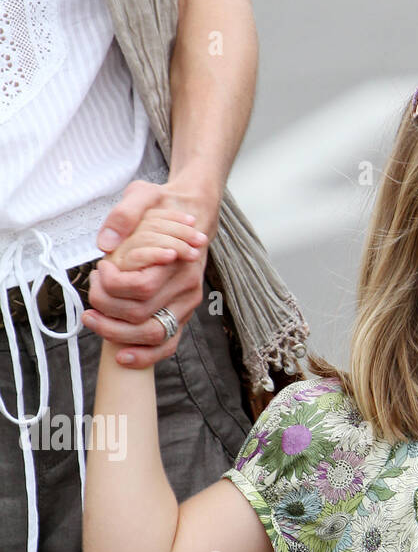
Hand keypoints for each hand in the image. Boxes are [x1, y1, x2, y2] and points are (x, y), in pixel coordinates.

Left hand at [82, 178, 218, 367]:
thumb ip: (124, 215)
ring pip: (153, 334)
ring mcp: (186, 306)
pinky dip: (145, 356)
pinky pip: (167, 346)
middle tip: (90, 294)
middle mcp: (187, 288)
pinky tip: (122, 356)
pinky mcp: (181, 317)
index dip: (113, 284)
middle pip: (142, 315)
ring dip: (118, 334)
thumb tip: (106, 244)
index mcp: (178, 262)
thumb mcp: (143, 194)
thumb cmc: (165, 207)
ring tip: (92, 320)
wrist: (194, 216)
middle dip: (106, 309)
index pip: (141, 286)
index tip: (101, 268)